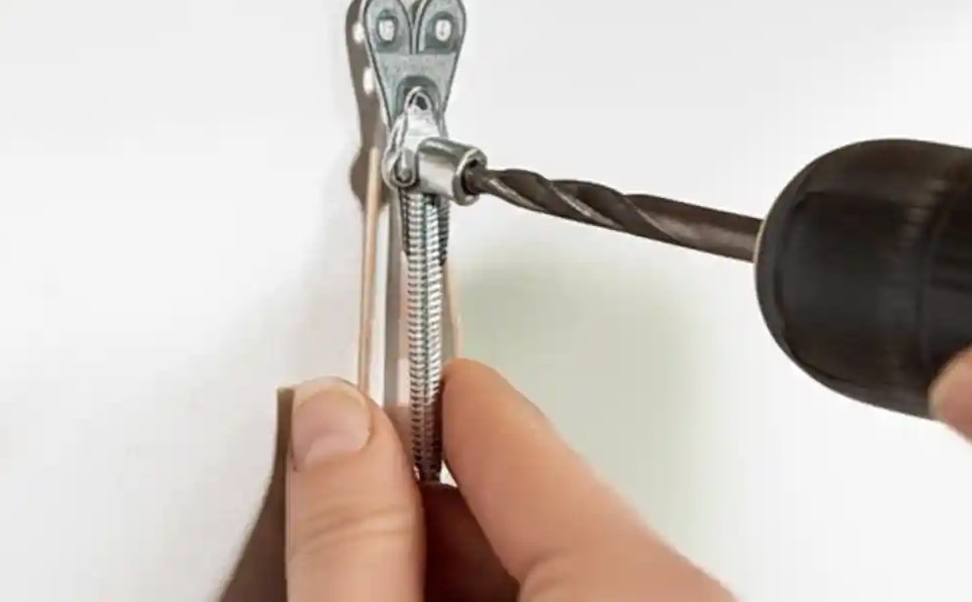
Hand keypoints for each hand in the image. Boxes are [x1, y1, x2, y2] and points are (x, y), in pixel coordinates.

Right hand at [284, 359, 730, 600]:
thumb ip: (356, 541)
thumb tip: (335, 428)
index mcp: (636, 590)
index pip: (518, 435)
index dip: (427, 402)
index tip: (379, 389)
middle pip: (546, 510)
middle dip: (439, 512)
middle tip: (354, 521)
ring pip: (570, 568)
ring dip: (475, 574)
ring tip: (390, 590)